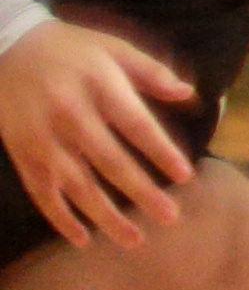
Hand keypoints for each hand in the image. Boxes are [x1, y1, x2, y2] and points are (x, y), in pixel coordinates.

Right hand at [0, 20, 194, 249]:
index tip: (186, 176)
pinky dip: (61, 218)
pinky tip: (83, 238)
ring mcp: (43, 139)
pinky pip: (42, 193)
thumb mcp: (113, 49)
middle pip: (110, 162)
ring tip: (134, 240)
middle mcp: (71, 116)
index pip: (136, 126)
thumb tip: (188, 94)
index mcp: (99, 88)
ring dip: (106, 216)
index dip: (161, 152)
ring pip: (77, 186)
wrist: (5, 50)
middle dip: (142, 193)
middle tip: (171, 217)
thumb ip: (151, 72)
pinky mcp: (23, 154)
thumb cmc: (71, 50)